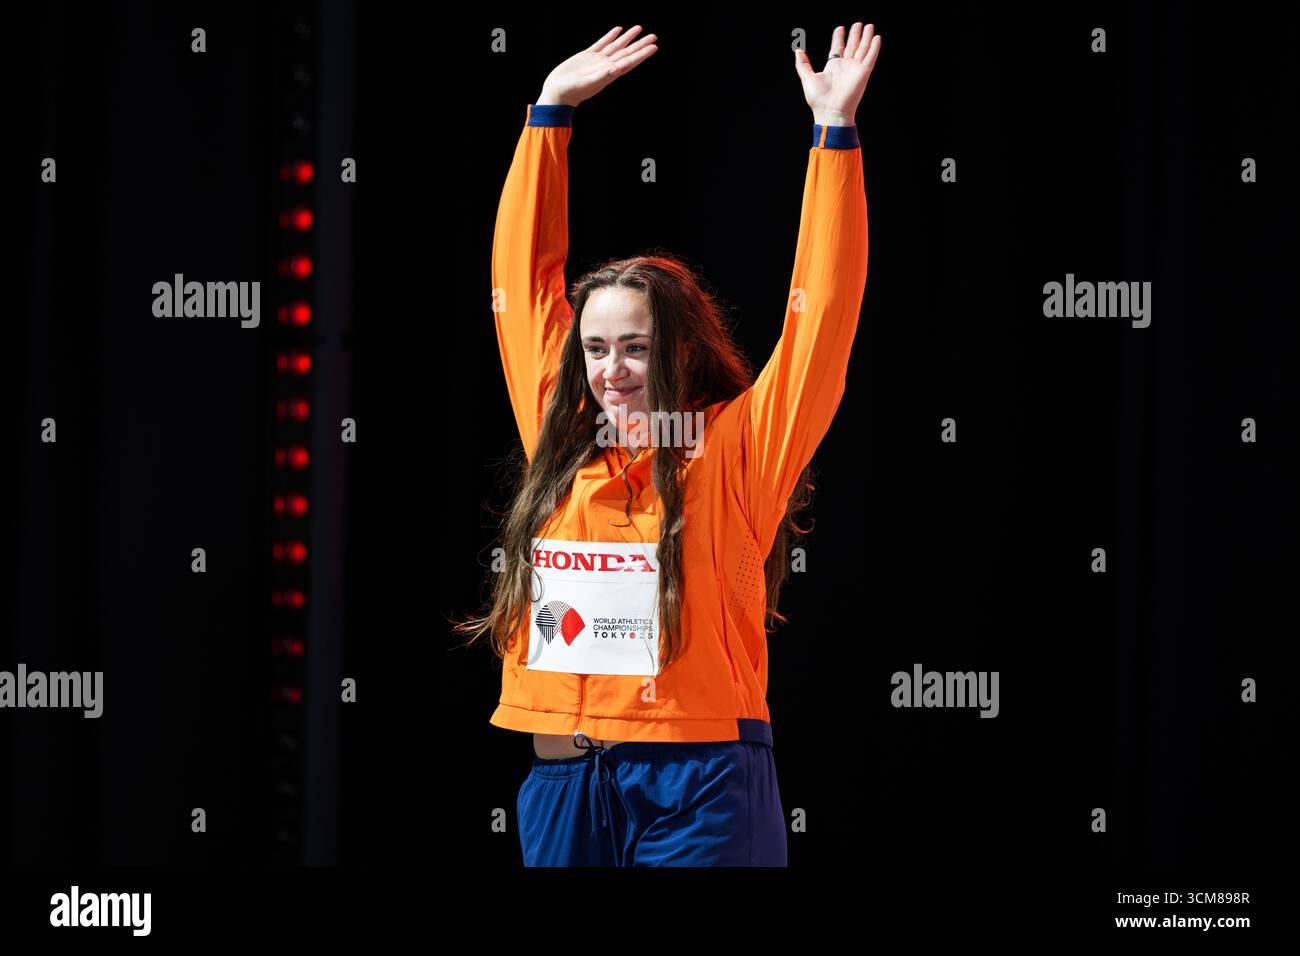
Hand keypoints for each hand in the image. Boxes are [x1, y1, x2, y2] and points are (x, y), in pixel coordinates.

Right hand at [537, 25, 658, 107]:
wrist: (558, 92)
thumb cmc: (573, 91)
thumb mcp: (589, 83)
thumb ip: (603, 75)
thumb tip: (617, 68)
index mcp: (610, 73)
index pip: (630, 61)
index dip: (642, 54)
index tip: (654, 47)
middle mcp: (606, 66)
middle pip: (627, 52)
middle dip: (640, 44)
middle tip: (653, 36)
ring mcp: (597, 60)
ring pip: (616, 46)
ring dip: (627, 38)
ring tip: (638, 28)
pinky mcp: (587, 56)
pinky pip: (602, 43)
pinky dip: (610, 36)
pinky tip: (617, 30)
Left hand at [795, 23, 881, 125]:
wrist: (830, 112)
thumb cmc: (818, 99)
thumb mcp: (807, 78)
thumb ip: (803, 64)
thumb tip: (798, 51)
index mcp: (833, 67)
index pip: (837, 48)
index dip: (839, 38)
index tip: (840, 28)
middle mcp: (845, 67)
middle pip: (852, 46)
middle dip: (855, 35)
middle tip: (858, 24)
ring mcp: (855, 69)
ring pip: (863, 49)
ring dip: (866, 37)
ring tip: (869, 26)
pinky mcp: (863, 73)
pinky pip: (870, 57)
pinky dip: (874, 48)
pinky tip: (877, 38)